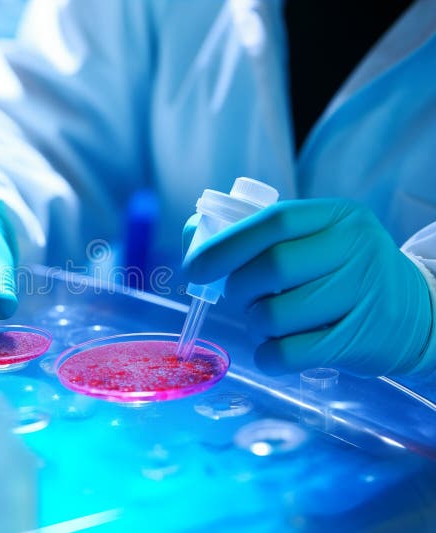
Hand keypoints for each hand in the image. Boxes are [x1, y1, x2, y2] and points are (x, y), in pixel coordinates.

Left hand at [182, 199, 432, 375]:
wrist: (415, 311)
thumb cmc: (341, 270)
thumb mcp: (312, 238)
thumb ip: (253, 234)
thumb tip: (190, 233)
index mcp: (336, 216)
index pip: (273, 222)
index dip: (225, 245)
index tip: (195, 268)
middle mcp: (355, 249)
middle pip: (271, 268)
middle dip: (238, 288)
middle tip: (239, 296)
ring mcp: (360, 295)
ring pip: (276, 314)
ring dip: (255, 323)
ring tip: (266, 320)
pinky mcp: (359, 340)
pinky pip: (290, 353)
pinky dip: (267, 355)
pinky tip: (272, 349)